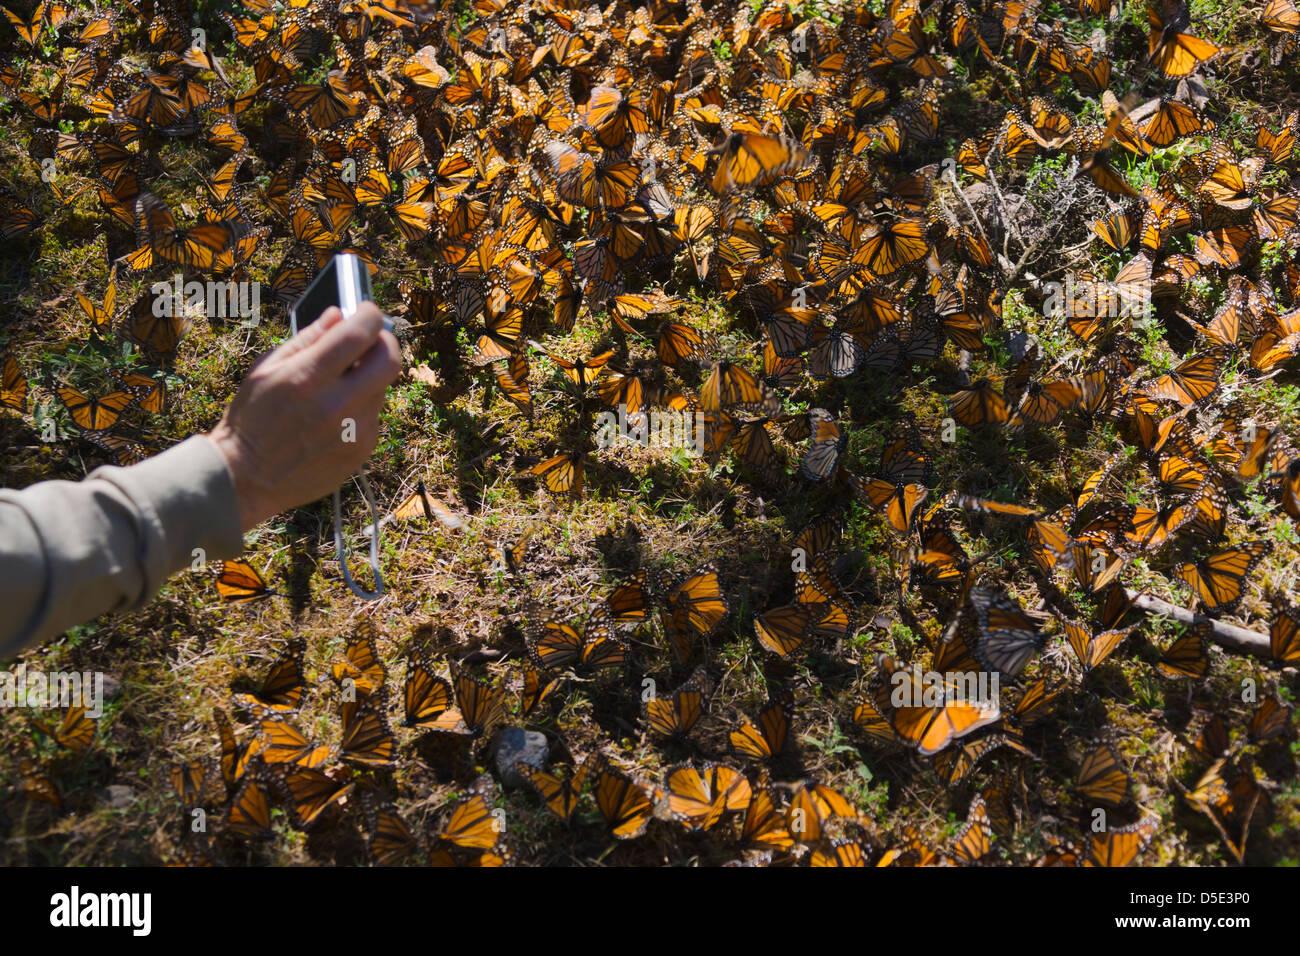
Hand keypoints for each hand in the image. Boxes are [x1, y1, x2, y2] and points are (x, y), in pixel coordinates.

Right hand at [208, 303, 401, 531]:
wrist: (245, 478)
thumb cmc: (250, 418)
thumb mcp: (266, 369)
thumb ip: (307, 339)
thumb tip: (339, 314)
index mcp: (308, 378)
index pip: (360, 333)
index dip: (369, 314)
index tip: (366, 311)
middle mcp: (337, 405)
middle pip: (391, 359)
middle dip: (385, 341)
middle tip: (370, 341)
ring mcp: (354, 431)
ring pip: (382, 388)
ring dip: (367, 378)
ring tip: (336, 387)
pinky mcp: (362, 451)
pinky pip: (373, 416)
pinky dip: (360, 407)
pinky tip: (333, 417)